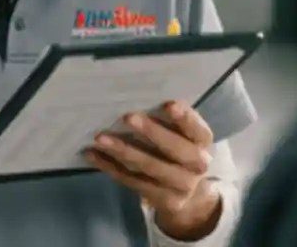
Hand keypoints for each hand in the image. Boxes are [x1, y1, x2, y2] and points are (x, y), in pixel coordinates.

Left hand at [85, 100, 222, 240]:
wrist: (190, 193)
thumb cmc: (180, 148)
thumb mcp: (185, 134)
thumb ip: (171, 119)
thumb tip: (139, 97)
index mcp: (203, 141)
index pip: (197, 128)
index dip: (184, 117)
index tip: (168, 104)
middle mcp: (198, 165)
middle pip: (174, 149)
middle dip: (151, 132)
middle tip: (127, 117)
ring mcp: (180, 186)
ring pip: (149, 167)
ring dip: (122, 151)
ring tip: (101, 138)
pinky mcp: (162, 199)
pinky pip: (132, 181)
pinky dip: (111, 167)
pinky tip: (93, 155)